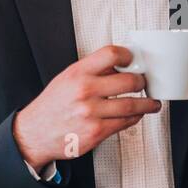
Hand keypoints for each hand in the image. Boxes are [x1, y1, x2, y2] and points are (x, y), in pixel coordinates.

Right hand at [13, 45, 160, 168]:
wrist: (35, 133)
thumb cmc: (53, 106)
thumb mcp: (67, 79)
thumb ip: (92, 71)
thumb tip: (120, 66)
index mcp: (77, 73)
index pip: (110, 54)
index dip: (128, 56)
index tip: (134, 60)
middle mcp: (85, 91)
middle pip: (129, 81)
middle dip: (142, 82)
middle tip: (144, 83)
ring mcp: (91, 113)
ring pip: (132, 105)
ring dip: (147, 104)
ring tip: (152, 103)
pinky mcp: (96, 132)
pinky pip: (125, 122)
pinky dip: (135, 118)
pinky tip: (136, 115)